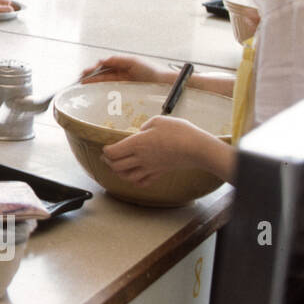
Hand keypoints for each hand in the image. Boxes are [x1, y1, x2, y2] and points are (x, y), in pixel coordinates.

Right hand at [80, 56, 170, 84]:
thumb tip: (101, 60)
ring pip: (104, 78)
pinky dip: (101, 85)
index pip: (104, 64)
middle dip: (91, 74)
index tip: (86, 72)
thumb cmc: (151, 70)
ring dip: (94, 80)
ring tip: (83, 83)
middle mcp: (121, 70)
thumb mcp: (133, 62)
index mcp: (123, 62)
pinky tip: (95, 87)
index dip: (94, 67)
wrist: (164, 82)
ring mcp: (123, 79)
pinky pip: (111, 85)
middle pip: (102, 71)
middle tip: (81, 78)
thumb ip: (117, 60)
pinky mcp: (125, 87)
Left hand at [101, 116, 229, 184]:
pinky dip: (136, 181)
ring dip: (119, 173)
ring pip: (127, 177)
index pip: (112, 152)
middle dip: (108, 162)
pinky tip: (135, 176)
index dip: (106, 151)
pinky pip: (143, 182)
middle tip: (107, 157)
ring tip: (118, 167)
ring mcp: (150, 168)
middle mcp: (140, 158)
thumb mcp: (158, 121)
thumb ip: (145, 126)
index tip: (106, 147)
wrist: (197, 149)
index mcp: (136, 144)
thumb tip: (141, 131)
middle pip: (116, 166)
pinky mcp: (160, 173)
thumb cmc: (179, 132)